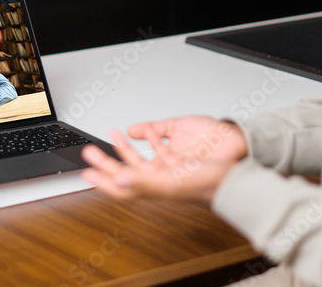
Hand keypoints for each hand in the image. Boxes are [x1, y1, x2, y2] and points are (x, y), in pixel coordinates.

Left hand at [81, 116, 247, 203]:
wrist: (234, 176)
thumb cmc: (209, 182)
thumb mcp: (172, 180)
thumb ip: (144, 181)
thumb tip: (118, 181)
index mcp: (154, 187)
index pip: (121, 187)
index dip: (103, 181)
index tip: (86, 173)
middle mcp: (159, 181)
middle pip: (125, 172)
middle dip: (106, 161)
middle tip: (90, 151)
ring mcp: (170, 171)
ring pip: (140, 161)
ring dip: (125, 149)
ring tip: (113, 136)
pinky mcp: (181, 162)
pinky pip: (160, 151)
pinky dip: (150, 141)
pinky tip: (147, 133)